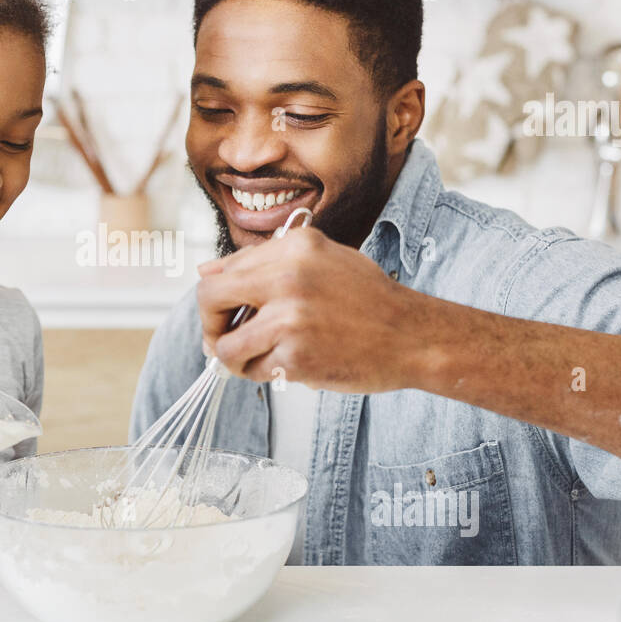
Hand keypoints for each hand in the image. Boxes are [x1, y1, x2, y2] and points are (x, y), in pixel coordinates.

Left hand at [196, 227, 431, 393]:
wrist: (413, 336)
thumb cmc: (370, 301)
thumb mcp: (322, 260)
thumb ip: (265, 262)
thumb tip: (206, 269)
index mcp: (293, 247)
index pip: (223, 269)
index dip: (216, 298)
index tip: (224, 314)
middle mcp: (287, 278)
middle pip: (209, 299)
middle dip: (209, 325)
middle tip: (222, 340)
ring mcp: (290, 319)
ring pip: (225, 346)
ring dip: (233, 359)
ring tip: (258, 360)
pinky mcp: (296, 357)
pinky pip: (256, 370)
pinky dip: (266, 374)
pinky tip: (291, 366)